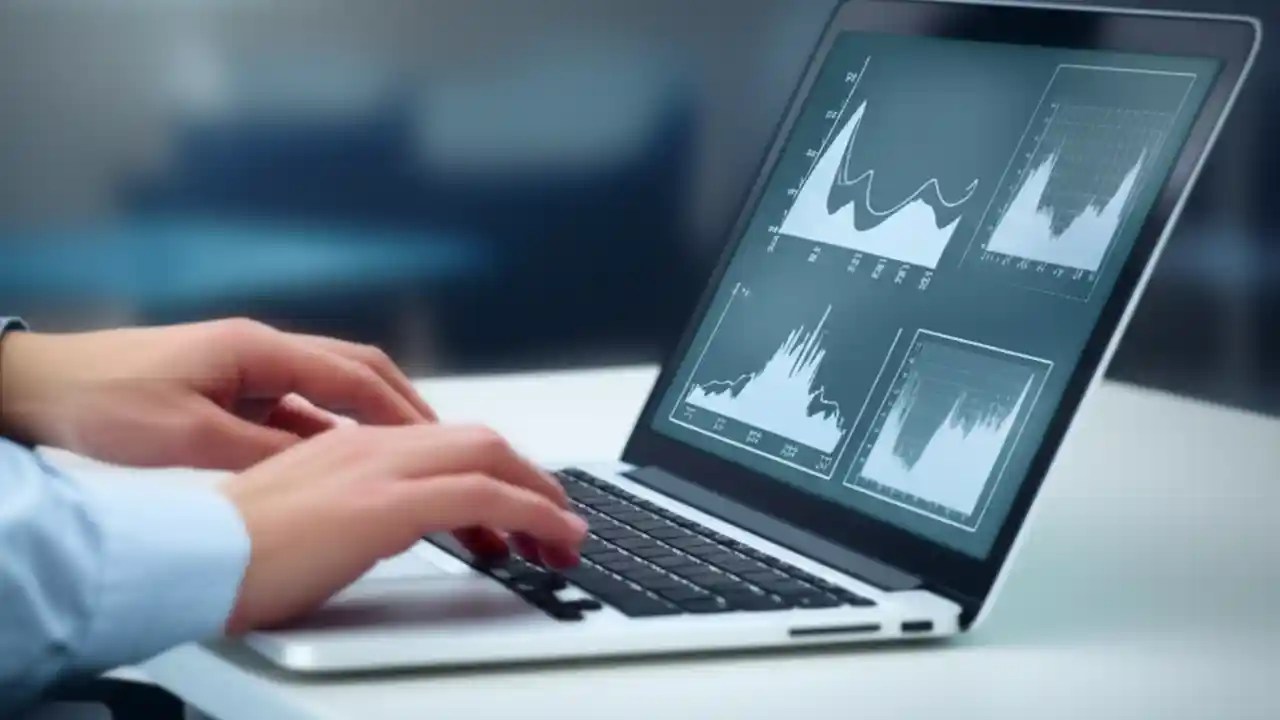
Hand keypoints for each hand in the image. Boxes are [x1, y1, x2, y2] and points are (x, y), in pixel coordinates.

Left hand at [0, 318, 434, 469]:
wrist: (41, 386)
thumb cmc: (101, 398)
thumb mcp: (188, 437)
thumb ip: (261, 452)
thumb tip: (319, 468)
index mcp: (257, 349)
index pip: (353, 376)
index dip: (399, 409)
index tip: (433, 438)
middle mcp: (259, 350)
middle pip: (353, 370)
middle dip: (399, 404)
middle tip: (434, 440)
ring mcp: (246, 368)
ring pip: (327, 388)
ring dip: (364, 418)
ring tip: (397, 454)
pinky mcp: (230, 388)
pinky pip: (295, 406)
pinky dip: (325, 429)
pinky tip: (335, 458)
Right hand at [220, 423, 586, 632]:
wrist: (188, 558)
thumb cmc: (234, 549)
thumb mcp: (312, 513)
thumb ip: (359, 506)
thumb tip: (400, 524)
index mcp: (352, 441)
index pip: (446, 440)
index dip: (494, 468)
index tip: (515, 507)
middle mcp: (372, 443)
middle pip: (480, 440)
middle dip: (529, 477)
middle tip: (553, 518)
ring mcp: (380, 469)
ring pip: (489, 457)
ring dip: (538, 496)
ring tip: (562, 534)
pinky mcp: (385, 505)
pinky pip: (482, 496)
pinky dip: (528, 512)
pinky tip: (545, 535)